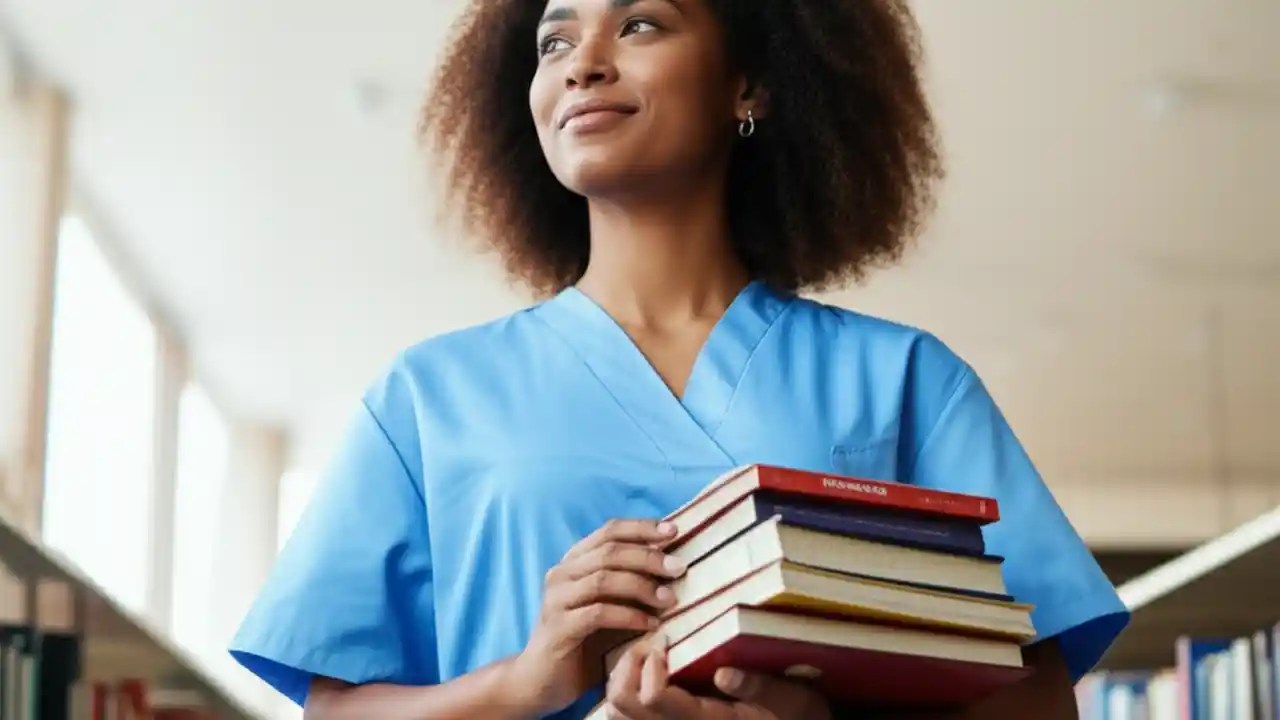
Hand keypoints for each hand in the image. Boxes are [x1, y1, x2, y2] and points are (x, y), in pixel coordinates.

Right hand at [507, 519, 685, 715]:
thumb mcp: (611, 606)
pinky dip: (629, 616)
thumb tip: (675, 566)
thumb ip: (631, 584)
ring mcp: (557, 600)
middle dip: (648, 557)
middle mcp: (562, 574)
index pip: (609, 530)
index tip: (674, 531)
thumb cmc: (584, 642)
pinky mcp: (558, 628)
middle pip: (609, 552)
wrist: (543, 681)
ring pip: (603, 579)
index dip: (642, 528)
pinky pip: (598, 614)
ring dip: (641, 586)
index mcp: (574, 561)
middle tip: (679, 568)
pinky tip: (651, 625)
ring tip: (669, 599)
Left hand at [602, 636, 832, 719]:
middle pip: (621, 705)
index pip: (654, 697)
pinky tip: (647, 672)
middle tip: (649, 643)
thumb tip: (724, 673)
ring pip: (615, 712)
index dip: (651, 665)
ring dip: (622, 678)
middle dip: (627, 666)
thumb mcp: (788, 699)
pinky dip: (624, 690)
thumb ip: (758, 688)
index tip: (666, 640)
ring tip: (646, 656)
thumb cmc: (792, 713)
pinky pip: (624, 715)